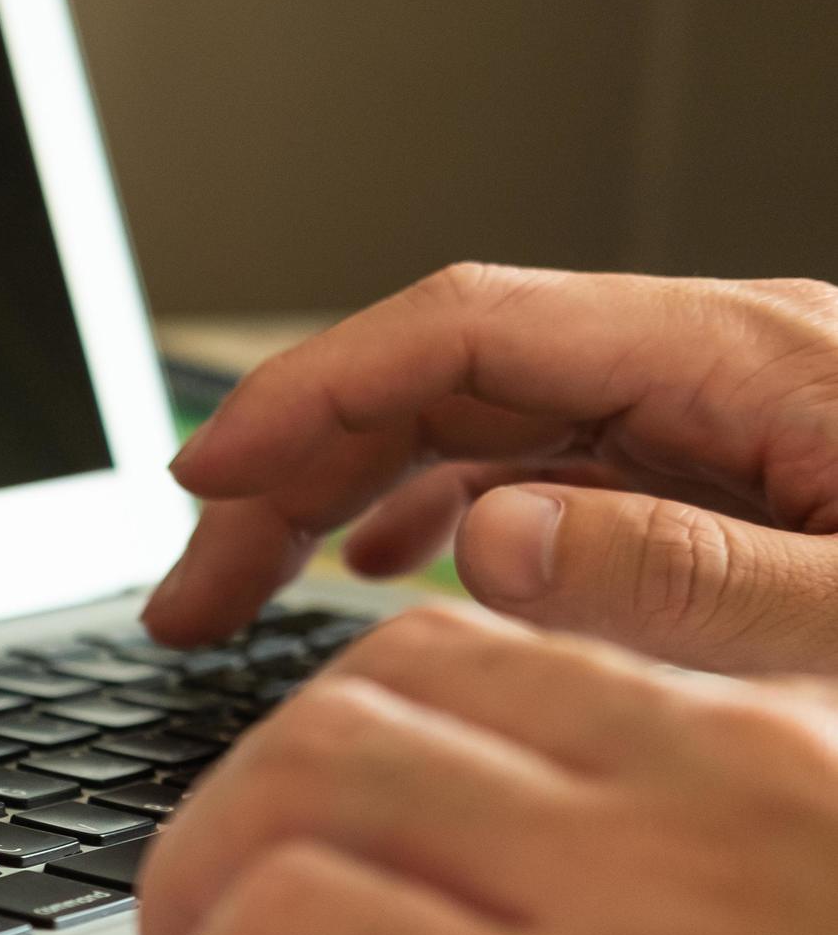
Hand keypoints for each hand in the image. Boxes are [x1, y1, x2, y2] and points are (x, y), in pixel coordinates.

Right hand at [148, 265, 837, 672]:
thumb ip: (689, 578)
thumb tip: (488, 541)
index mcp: (746, 363)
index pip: (469, 332)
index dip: (313, 392)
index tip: (205, 474)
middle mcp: (710, 372)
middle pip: (438, 384)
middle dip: (287, 475)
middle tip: (187, 598)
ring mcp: (706, 423)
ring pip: (466, 429)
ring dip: (333, 503)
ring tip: (232, 602)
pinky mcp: (711, 477)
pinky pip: (531, 471)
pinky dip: (426, 520)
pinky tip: (371, 579)